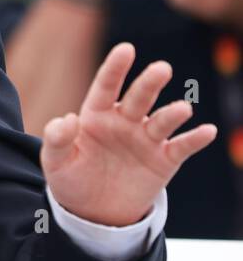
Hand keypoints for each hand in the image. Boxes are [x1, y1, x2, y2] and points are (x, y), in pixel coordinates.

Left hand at [41, 43, 215, 226]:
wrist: (94, 211)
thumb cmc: (71, 179)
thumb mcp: (55, 162)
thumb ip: (56, 139)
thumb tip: (68, 118)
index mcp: (96, 115)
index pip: (106, 86)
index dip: (115, 67)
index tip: (126, 49)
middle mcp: (124, 121)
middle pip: (138, 98)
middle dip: (150, 83)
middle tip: (162, 68)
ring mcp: (145, 139)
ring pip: (162, 121)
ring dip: (173, 114)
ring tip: (183, 109)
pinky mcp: (164, 160)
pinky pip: (181, 147)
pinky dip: (194, 139)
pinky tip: (207, 131)